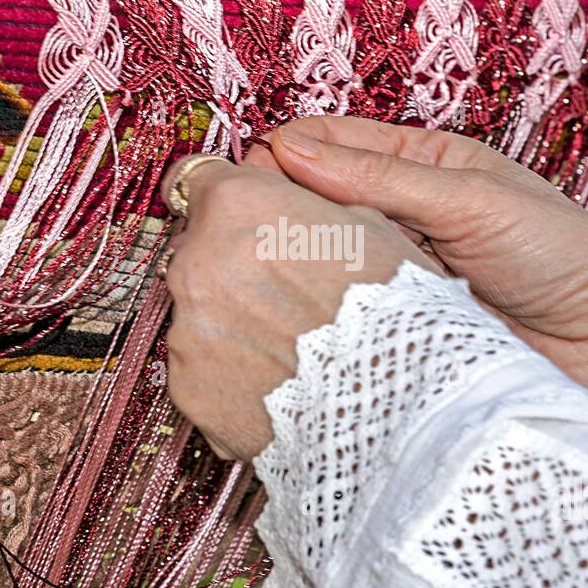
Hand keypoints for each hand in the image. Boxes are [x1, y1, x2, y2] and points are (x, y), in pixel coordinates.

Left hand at [161, 153, 437, 462]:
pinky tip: (280, 385)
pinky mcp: (187, 388)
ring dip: (233, 323)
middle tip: (287, 292)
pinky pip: (202, 370)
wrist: (401, 406)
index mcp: (235, 206)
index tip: (245, 218)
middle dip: (233, 264)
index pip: (199, 180)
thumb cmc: (396, 312)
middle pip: (197, 249)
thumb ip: (308, 203)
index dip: (230, 200)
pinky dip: (232, 376)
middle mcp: (195, 263)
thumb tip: (293, 200)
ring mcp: (186, 330)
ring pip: (199, 313)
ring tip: (291, 348)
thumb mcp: (368, 224)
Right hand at [264, 117, 587, 428]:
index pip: (326, 144)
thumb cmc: (559, 252)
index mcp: (418, 164)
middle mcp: (398, 215)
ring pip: (320, 257)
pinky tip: (297, 310)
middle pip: (313, 201)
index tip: (244, 176)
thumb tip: (289, 150)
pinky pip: (343, 309)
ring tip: (261, 269)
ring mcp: (393, 271)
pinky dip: (319, 306)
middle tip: (240, 227)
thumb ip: (380, 180)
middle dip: (276, 208)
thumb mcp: (470, 199)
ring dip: (295, 260)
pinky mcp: (394, 324)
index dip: (281, 154)